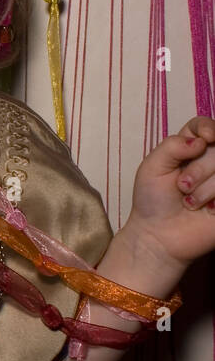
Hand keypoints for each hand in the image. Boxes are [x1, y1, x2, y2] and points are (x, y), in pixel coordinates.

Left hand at [124, 115, 214, 272]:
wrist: (159, 235)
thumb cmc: (152, 200)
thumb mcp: (152, 167)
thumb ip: (172, 146)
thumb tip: (202, 140)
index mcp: (191, 148)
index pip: (206, 125)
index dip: (208, 127)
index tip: (205, 138)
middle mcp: (211, 161)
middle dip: (199, 169)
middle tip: (181, 187)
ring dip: (206, 187)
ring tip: (190, 202)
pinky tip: (208, 210)